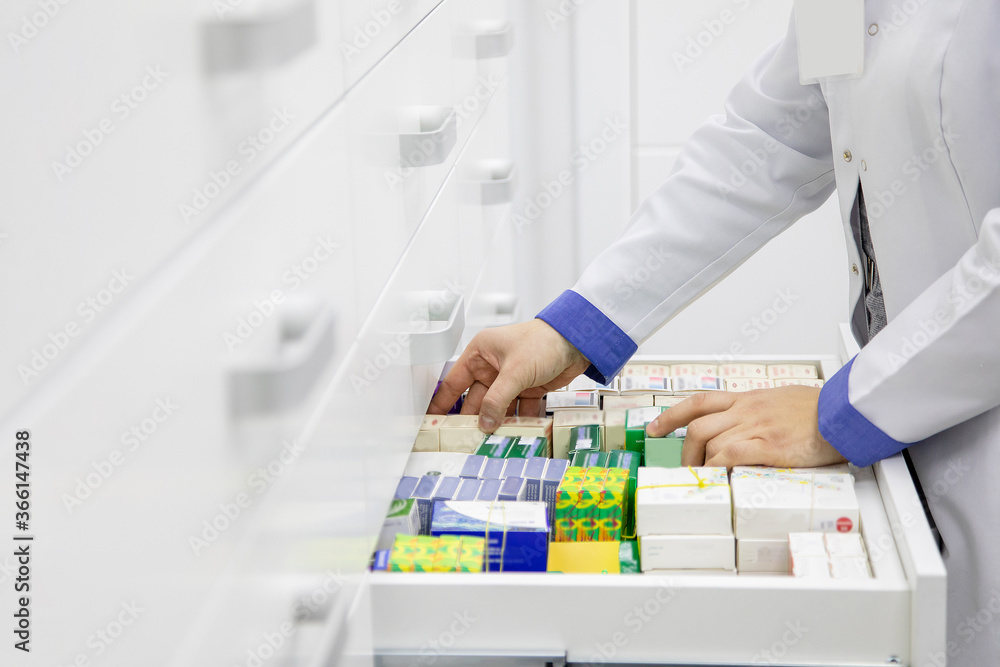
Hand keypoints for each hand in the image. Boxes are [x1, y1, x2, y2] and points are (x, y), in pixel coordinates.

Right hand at [428, 319, 591, 431]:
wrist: (579, 342)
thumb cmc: (543, 342)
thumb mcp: (515, 371)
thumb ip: (497, 399)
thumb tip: (484, 423)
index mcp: (480, 353)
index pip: (453, 382)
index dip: (442, 403)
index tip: (433, 422)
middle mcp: (492, 366)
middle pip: (476, 400)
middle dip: (474, 419)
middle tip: (466, 440)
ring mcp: (510, 379)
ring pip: (497, 407)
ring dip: (497, 423)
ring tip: (490, 442)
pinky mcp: (528, 389)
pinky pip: (518, 410)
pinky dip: (518, 421)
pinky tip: (516, 435)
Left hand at [647, 386, 845, 467]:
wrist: (845, 412)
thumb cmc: (819, 409)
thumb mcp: (780, 401)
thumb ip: (757, 412)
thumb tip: (743, 427)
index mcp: (747, 399)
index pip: (699, 402)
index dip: (671, 415)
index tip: (655, 429)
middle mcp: (746, 410)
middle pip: (698, 427)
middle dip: (685, 450)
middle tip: (686, 468)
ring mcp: (756, 427)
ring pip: (710, 442)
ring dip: (700, 463)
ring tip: (702, 480)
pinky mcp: (769, 445)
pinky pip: (731, 454)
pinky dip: (717, 468)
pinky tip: (716, 478)